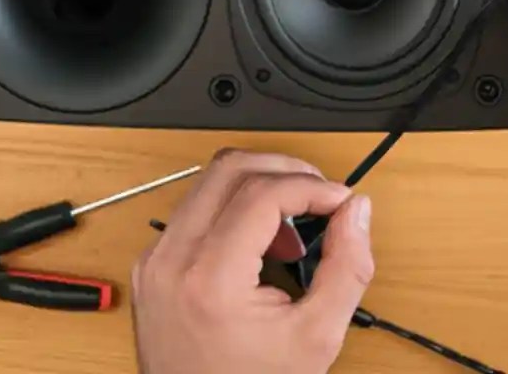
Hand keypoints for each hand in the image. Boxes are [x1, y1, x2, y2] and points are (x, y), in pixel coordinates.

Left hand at [133, 150, 373, 373]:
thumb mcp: (317, 337)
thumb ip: (348, 268)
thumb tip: (356, 210)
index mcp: (209, 280)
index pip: (262, 194)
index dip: (311, 186)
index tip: (341, 201)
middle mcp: (170, 261)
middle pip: (229, 170)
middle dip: (284, 172)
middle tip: (320, 196)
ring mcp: (154, 261)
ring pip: (208, 183)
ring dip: (259, 190)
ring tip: (292, 232)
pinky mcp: (151, 266)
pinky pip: (193, 212)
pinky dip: (233, 212)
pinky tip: (261, 247)